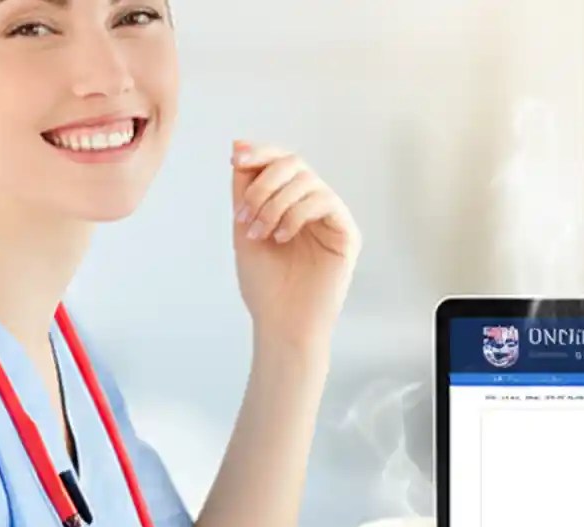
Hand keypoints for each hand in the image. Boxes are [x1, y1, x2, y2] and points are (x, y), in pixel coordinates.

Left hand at [231, 139, 360, 352]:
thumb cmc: (264, 285)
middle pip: (293, 164)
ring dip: (273, 202)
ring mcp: (331, 219)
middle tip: (244, 215)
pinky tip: (281, 238)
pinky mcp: (347, 233)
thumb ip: (244, 189)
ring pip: (306, 180)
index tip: (236, 159)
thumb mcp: (243, 227)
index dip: (260, 153)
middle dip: (262, 184)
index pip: (281, 162)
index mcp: (290, 203)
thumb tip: (238, 145)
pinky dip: (296, 214)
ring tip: (258, 232)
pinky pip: (324, 201)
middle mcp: (313, 206)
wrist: (280, 323)